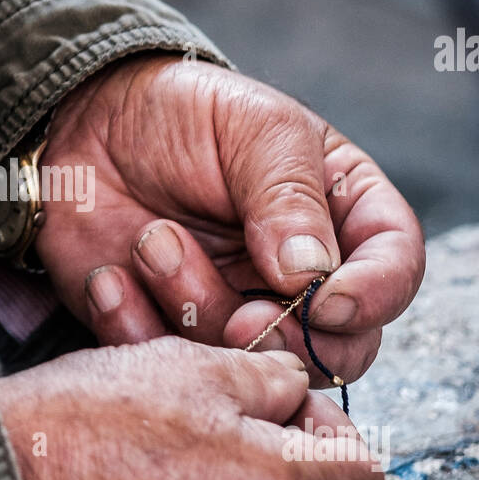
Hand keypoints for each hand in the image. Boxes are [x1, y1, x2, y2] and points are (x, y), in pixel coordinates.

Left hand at [36, 54, 424, 385]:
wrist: (84, 125)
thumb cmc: (182, 112)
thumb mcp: (253, 129)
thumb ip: (289, 198)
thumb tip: (314, 276)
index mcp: (343, 214)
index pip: (394, 269)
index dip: (374, 296)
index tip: (327, 303)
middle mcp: (301, 276)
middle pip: (341, 347)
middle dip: (290, 338)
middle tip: (241, 314)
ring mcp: (237, 310)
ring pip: (252, 361)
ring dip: (197, 310)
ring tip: (152, 241)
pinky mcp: (173, 332)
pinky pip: (171, 367)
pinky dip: (139, 328)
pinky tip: (112, 277)